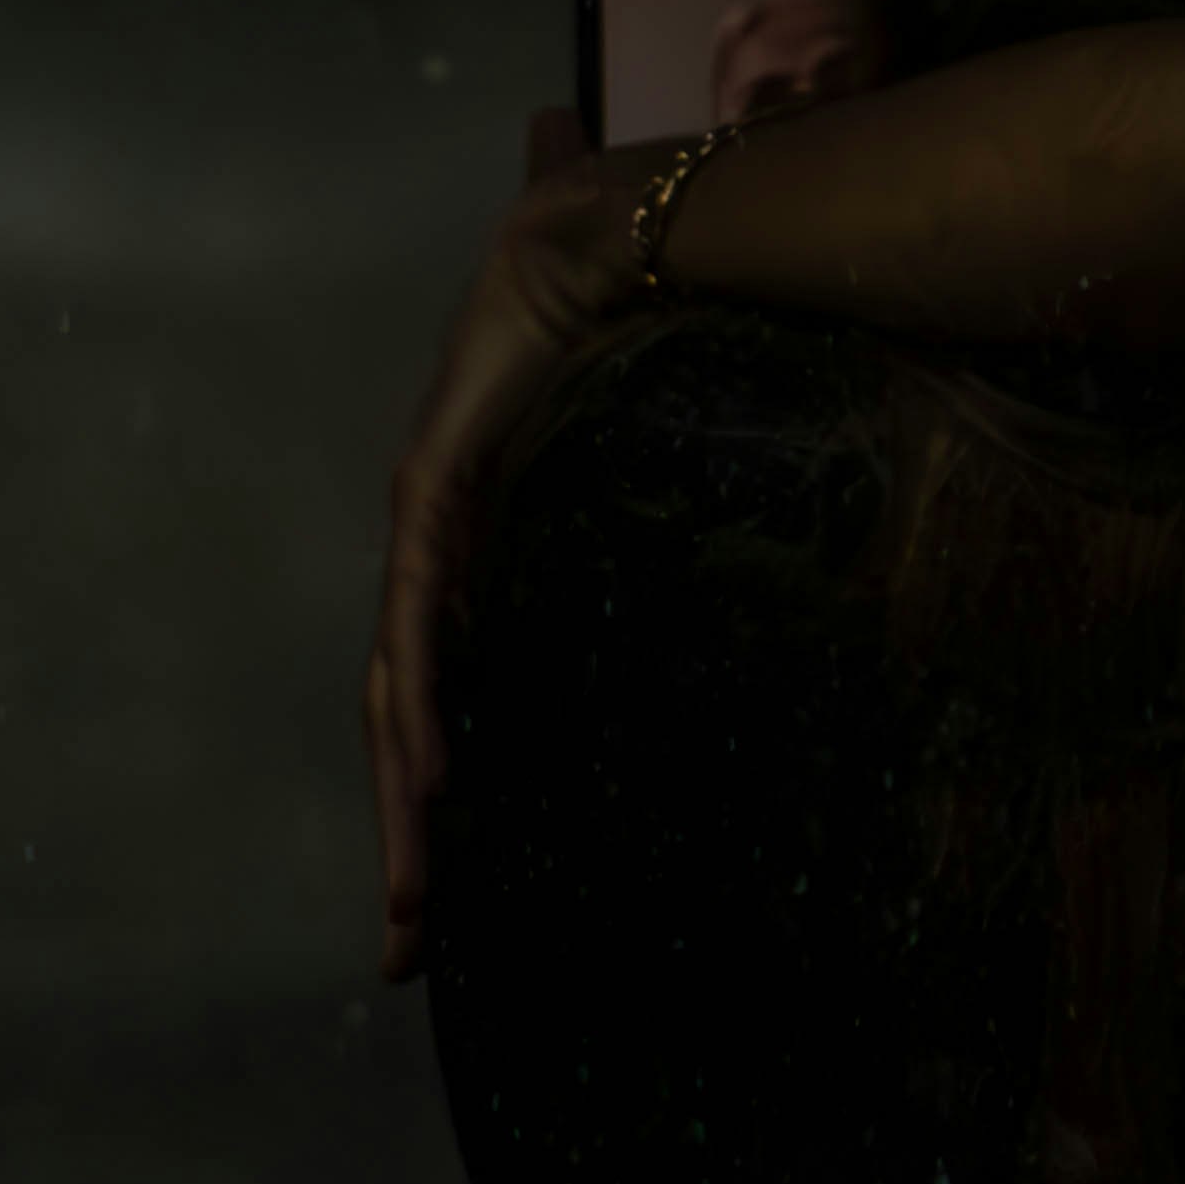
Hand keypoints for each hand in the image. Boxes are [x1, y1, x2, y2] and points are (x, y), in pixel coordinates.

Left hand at [366, 118, 651, 978]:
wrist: (611, 234)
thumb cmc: (640, 333)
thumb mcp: (655, 462)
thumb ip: (684, 495)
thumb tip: (785, 520)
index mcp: (483, 558)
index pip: (447, 696)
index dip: (440, 794)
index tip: (450, 894)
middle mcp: (441, 554)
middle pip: (410, 723)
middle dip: (410, 839)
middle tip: (413, 949)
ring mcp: (427, 527)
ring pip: (400, 697)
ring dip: (406, 805)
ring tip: (417, 904)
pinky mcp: (433, 496)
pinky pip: (419, 626)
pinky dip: (420, 709)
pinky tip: (433, 785)